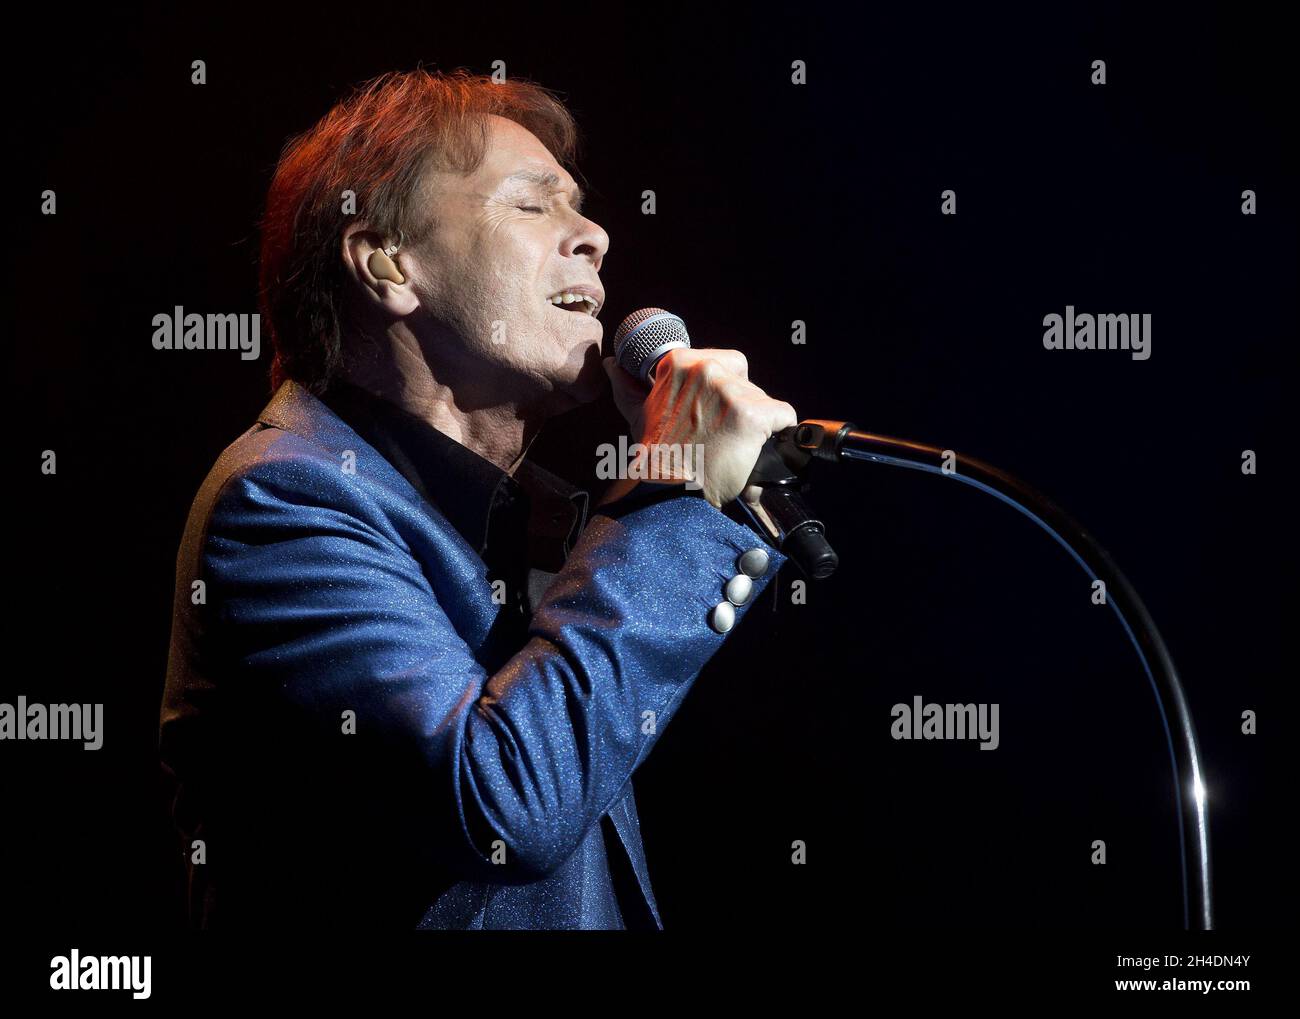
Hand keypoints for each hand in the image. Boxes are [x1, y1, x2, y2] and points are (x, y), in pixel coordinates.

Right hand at [602, 348, 797, 510]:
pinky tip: (755, 450)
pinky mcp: (753, 415)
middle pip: (746, 380)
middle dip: (739, 405)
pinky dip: (778, 436)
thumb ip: (628, 387)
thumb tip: (612, 365)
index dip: (721, 392)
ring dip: (754, 425)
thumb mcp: (638, 416)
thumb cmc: (656, 460)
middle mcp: (705, 369)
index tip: (710, 415)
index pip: (723, 362)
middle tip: (719, 435)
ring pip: (763, 400)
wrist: (670, 496)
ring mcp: (730, 391)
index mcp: (678, 363)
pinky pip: (784, 416)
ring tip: (730, 448)